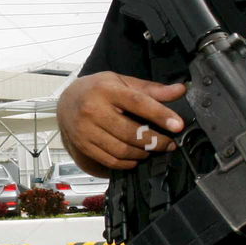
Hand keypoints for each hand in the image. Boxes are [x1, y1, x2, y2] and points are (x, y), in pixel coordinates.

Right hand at [56, 71, 185, 172]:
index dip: (160, 114)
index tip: (178, 125)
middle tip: (169, 143)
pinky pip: (110, 160)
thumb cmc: (97, 90)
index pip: (138, 102)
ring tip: (152, 149)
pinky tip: (136, 157)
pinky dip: (127, 162)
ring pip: (121, 149)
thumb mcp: (122, 82)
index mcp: (106, 90)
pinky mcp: (83, 145)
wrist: (65, 102)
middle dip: (155, 141)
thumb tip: (180, 90)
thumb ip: (151, 89)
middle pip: (130, 131)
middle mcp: (93, 110)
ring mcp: (86, 130)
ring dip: (142, 153)